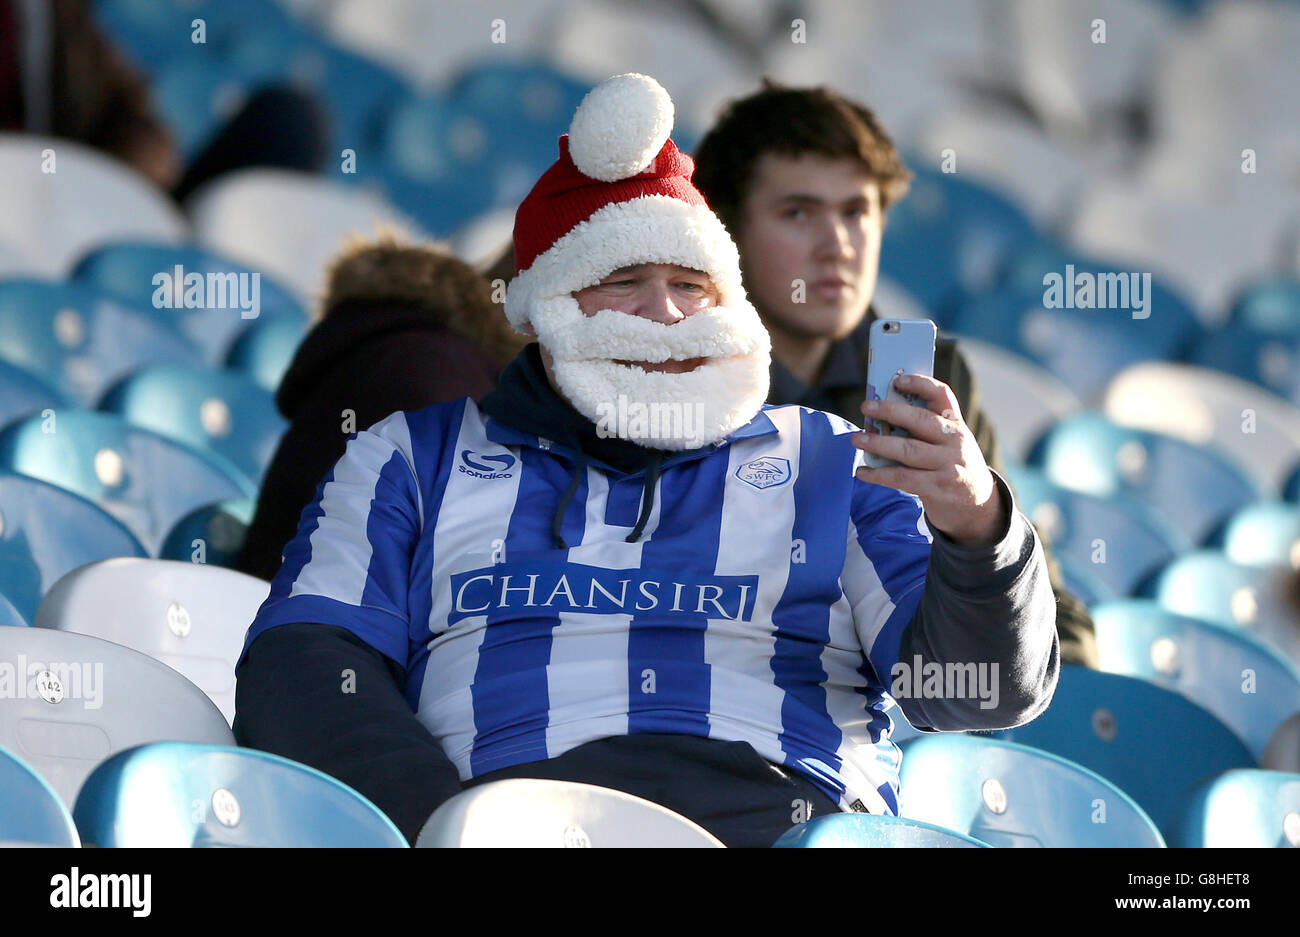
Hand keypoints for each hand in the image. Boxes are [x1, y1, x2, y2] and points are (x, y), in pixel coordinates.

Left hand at [851, 373, 1005, 546]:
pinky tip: (862, 472)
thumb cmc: (949, 464)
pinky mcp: (938, 488)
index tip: (898, 380)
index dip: (921, 384)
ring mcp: (948, 466)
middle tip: (866, 407)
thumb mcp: (947, 442)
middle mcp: (955, 442)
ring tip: (857, 439)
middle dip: (891, 412)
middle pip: (922, 421)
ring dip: (879, 444)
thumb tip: (878, 419)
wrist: (976, 503)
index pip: (942, 395)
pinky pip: (903, 479)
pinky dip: (879, 475)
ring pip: (909, 451)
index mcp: (956, 423)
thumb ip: (922, 429)